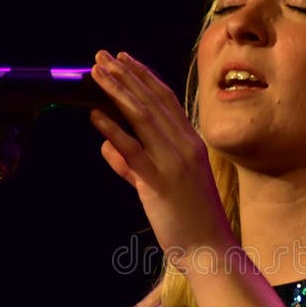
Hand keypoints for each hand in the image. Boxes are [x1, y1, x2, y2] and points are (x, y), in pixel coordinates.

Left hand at [89, 50, 234, 271]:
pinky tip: (95, 115)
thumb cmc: (192, 221)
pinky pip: (134, 151)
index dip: (143, 77)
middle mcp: (186, 146)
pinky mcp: (161, 183)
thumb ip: (134, 165)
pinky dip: (113, 130)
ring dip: (117, 91)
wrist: (210, 249)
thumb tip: (108, 146)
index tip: (123, 59)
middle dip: (125, 75)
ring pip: (143, 117)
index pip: (166, 100)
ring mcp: (175, 163)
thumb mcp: (163, 186)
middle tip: (101, 56)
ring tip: (96, 73)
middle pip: (152, 101)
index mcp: (192, 144)